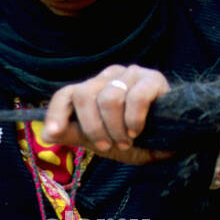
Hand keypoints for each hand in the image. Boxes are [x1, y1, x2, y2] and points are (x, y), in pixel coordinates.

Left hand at [41, 64, 174, 165]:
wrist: (174, 140)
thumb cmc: (136, 139)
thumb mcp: (102, 142)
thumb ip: (75, 135)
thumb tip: (45, 134)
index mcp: (94, 89)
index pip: (67, 93)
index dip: (56, 112)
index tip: (52, 133)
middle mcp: (109, 77)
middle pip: (85, 94)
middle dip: (94, 127)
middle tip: (108, 145)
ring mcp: (131, 74)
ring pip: (110, 97)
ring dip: (117, 128)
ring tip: (127, 140)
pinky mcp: (153, 78)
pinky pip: (136, 97)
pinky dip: (134, 120)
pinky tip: (139, 130)